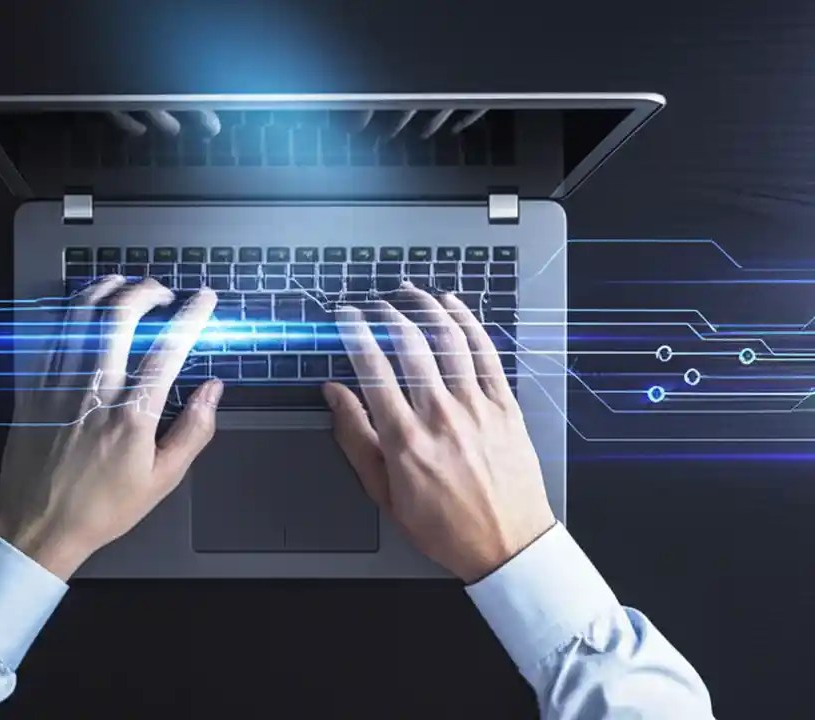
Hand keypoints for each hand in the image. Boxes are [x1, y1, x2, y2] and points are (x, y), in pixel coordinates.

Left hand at [0, 277, 220, 579]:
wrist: (36, 524)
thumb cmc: (100, 508)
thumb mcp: (161, 479)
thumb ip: (194, 430)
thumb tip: (213, 390)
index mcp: (132, 414)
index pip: (169, 347)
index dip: (191, 314)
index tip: (204, 299)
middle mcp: (94, 389)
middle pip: (121, 315)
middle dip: (147, 290)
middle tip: (163, 291)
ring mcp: (58, 382)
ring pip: (81, 314)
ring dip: (107, 289)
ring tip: (125, 284)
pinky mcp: (33, 384)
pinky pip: (51, 332)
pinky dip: (72, 309)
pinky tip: (85, 306)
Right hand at [323, 284, 554, 582]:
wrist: (508, 546)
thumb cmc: (444, 526)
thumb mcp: (384, 492)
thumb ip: (355, 437)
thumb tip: (334, 394)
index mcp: (405, 440)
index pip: (372, 368)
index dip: (355, 333)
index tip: (345, 315)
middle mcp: (440, 416)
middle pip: (409, 345)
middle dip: (387, 313)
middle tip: (373, 302)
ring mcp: (477, 408)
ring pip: (449, 340)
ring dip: (425, 307)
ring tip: (409, 292)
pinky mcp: (505, 406)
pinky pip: (486, 352)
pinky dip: (468, 322)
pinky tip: (453, 306)